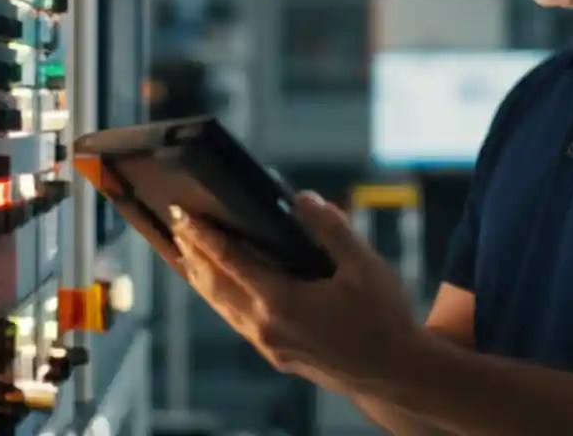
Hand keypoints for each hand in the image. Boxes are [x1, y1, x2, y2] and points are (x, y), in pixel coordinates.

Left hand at [170, 192, 422, 393]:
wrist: (396, 373)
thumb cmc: (384, 318)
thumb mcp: (364, 266)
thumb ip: (331, 229)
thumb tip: (302, 199)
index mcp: (283, 301)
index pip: (230, 260)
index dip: (204, 234)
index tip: (184, 214)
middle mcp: (266, 327)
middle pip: (215, 285)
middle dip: (193, 253)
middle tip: (176, 226)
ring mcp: (269, 346)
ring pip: (222, 308)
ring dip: (201, 279)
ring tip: (187, 255)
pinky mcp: (278, 356)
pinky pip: (237, 322)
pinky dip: (221, 299)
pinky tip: (223, 290)